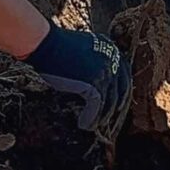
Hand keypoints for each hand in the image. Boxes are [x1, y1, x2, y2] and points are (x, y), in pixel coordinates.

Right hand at [25, 23, 130, 142]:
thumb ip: (95, 61)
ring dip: (101, 117)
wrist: (47, 43)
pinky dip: (90, 118)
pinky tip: (84, 124)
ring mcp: (105, 72)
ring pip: (109, 102)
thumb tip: (97, 83)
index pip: (123, 75)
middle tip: (107, 119)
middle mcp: (112, 59)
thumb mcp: (84, 49)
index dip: (121, 93)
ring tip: (93, 125)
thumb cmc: (57, 46)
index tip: (118, 105)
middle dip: (115, 107)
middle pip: (121, 90)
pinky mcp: (94, 84)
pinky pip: (96, 107)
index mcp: (110, 48)